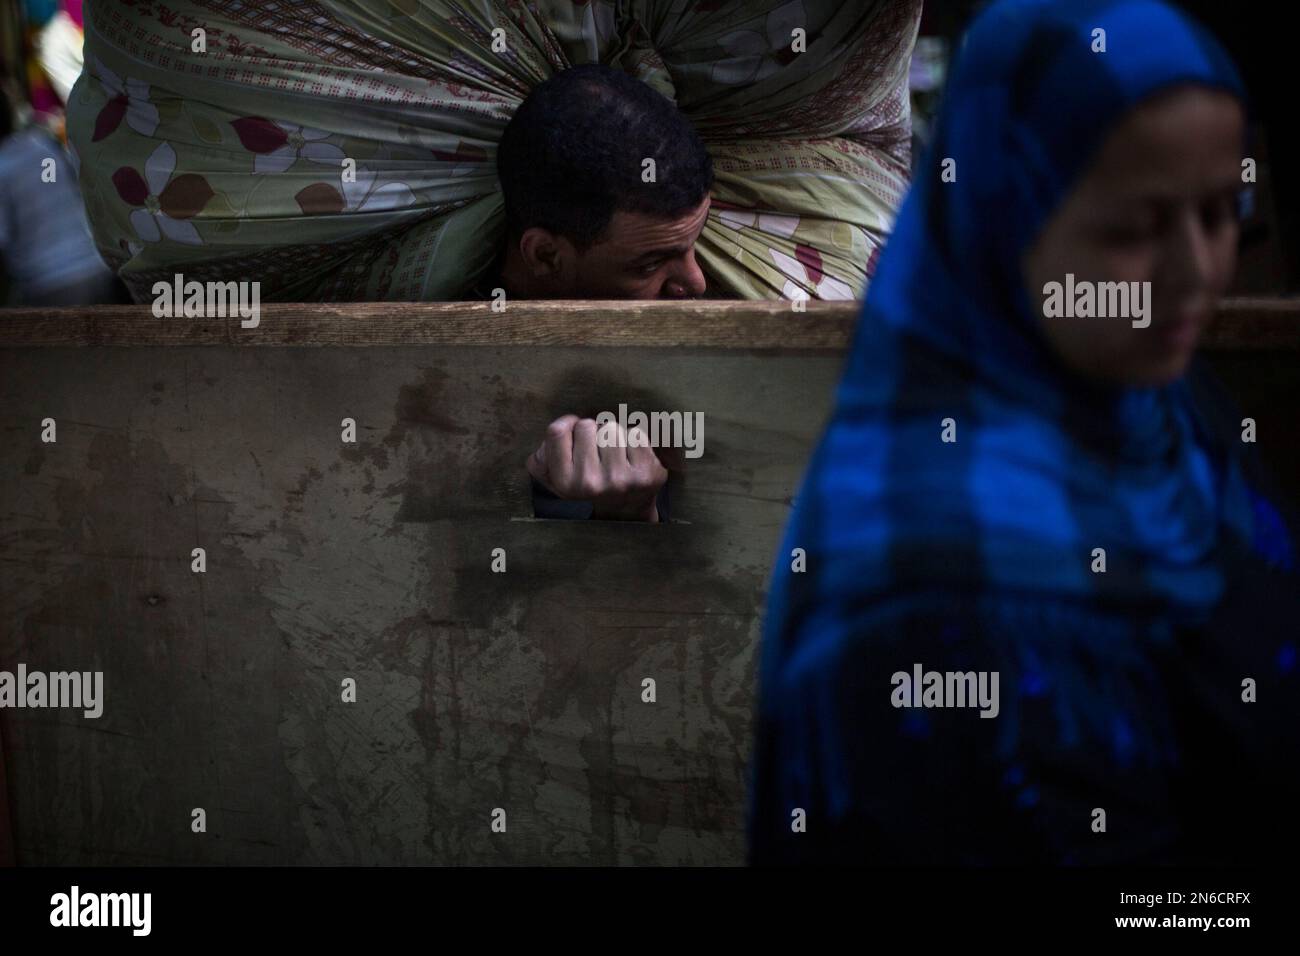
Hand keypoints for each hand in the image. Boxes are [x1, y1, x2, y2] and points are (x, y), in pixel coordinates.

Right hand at [526, 414, 668, 521]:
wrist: (625, 509)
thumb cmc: (587, 484)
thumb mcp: (554, 478)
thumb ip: (540, 458)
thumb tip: (556, 432)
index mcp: (565, 483)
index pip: (557, 431)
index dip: (566, 425)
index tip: (573, 434)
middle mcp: (591, 484)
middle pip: (586, 425)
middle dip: (591, 431)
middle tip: (596, 450)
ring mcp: (621, 479)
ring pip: (612, 428)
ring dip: (613, 435)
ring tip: (614, 454)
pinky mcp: (646, 473)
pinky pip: (636, 434)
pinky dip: (633, 440)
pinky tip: (631, 457)